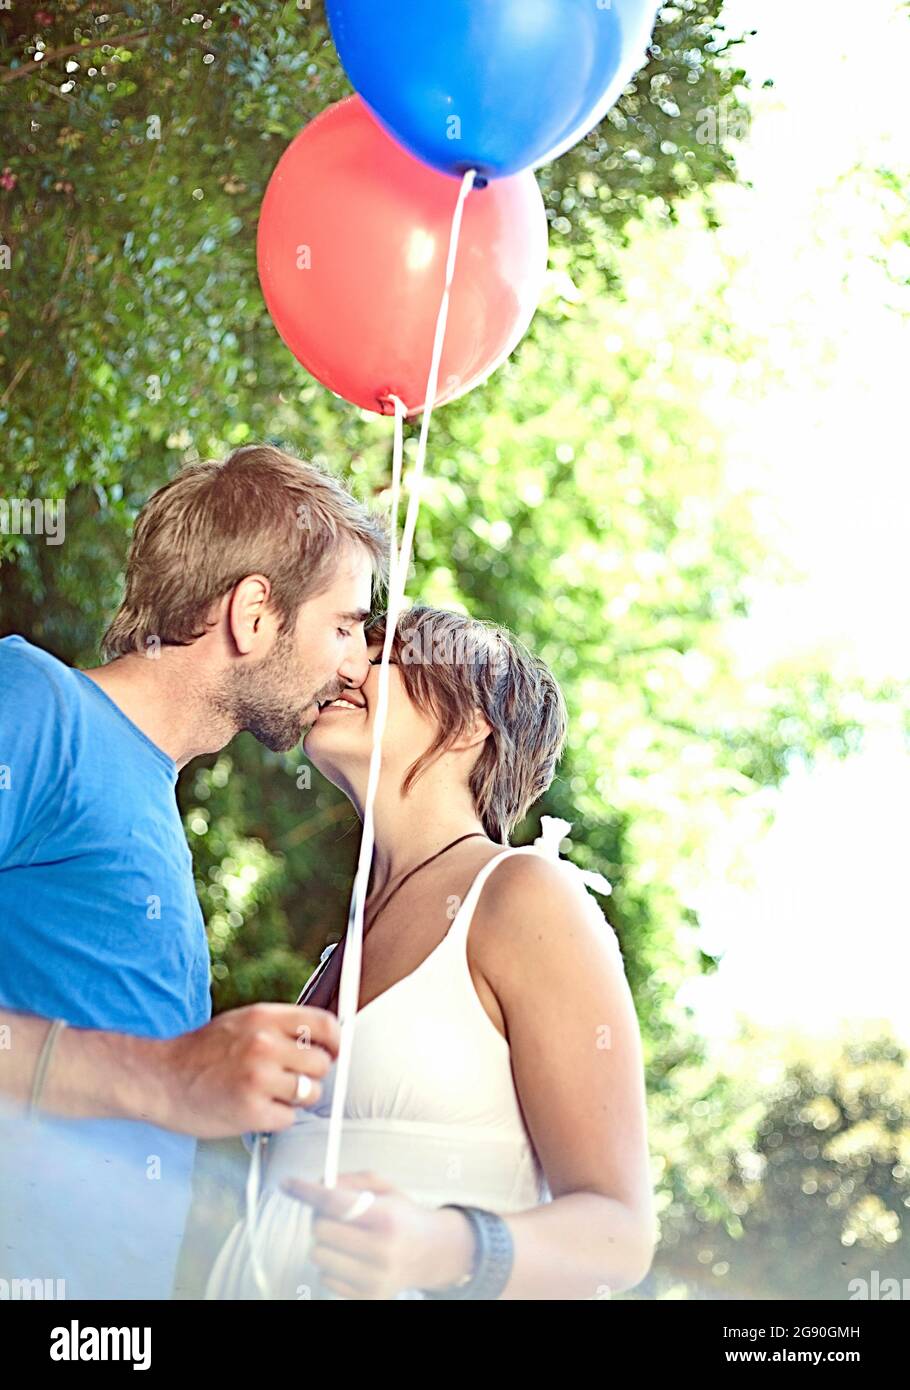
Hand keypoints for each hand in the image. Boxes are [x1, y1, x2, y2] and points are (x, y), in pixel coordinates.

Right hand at [149, 1003, 339, 1138]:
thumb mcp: (241, 1022)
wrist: (159, 1078)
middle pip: (322, 1063)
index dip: (335, 1041)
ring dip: (295, 1099)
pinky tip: (255, 1110)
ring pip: (310, 1093)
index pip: (323, 1024)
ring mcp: (258, 1079)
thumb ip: (278, 1027)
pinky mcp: (252, 1112)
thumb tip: (320, 1038)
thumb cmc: (199, 1053)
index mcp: (264, 1018)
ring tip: (269, 1095)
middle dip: (310, 1075)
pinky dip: (276, 1119)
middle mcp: (264, 1045)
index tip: (333, 1052)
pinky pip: (288, 1119)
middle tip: (289, 1080)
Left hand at [282, 1170, 474, 1299]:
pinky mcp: (367, 1299)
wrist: (432, 1253)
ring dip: (326, 1244)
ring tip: (346, 1239)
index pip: (335, 1203)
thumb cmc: (403, 1217)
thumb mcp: (386, 1189)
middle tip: (334, 1215)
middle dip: (321, 1218)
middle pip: (320, 1230)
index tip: (288, 1183)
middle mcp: (381, 1251)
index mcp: (386, 1218)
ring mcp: (374, 1280)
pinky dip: (333, 1267)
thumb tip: (318, 1184)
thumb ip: (352, 1181)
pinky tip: (353, 1260)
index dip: (307, 1192)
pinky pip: (326, 1280)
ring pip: (318, 1256)